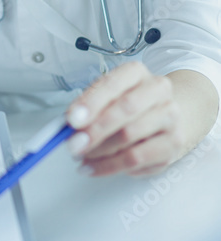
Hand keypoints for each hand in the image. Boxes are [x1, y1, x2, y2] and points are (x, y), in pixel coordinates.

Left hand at [64, 61, 185, 176]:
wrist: (164, 119)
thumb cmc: (128, 108)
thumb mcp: (104, 99)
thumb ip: (86, 109)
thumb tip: (67, 126)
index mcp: (136, 73)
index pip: (113, 83)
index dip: (91, 102)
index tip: (72, 119)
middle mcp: (157, 90)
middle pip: (126, 108)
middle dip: (95, 129)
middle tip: (74, 143)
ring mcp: (169, 116)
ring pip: (130, 135)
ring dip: (99, 150)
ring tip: (82, 155)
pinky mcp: (173, 143)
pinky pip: (136, 158)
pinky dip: (109, 166)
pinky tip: (94, 167)